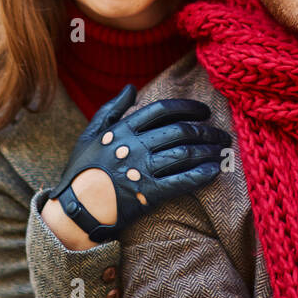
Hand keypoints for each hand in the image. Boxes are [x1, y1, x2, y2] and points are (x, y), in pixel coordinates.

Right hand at [49, 85, 230, 242]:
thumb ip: (112, 109)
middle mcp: (135, 146)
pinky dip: (201, 174)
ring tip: (222, 151)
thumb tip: (131, 87)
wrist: (75, 210)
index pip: (163, 110)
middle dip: (206, 131)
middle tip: (222, 134)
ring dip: (208, 151)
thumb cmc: (81, 171)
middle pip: (180, 131)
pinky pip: (182, 181)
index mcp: (123, 129)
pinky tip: (214, 171)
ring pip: (185, 154)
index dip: (188, 108)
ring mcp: (142, 169)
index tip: (205, 112)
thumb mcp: (90, 134)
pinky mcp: (149, 193)